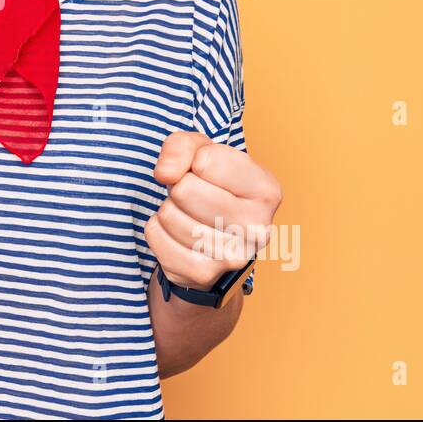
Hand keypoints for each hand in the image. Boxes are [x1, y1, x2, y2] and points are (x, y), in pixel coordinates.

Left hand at [147, 131, 281, 292]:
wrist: (214, 242)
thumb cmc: (210, 187)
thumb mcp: (201, 152)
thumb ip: (181, 147)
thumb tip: (165, 174)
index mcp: (267, 190)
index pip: (205, 161)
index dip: (194, 162)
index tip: (206, 173)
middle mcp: (258, 227)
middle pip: (184, 190)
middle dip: (179, 187)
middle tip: (194, 197)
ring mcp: (233, 256)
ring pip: (169, 214)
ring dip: (170, 209)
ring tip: (190, 215)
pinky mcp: (204, 274)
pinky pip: (155, 236)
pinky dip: (158, 230)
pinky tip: (179, 235)